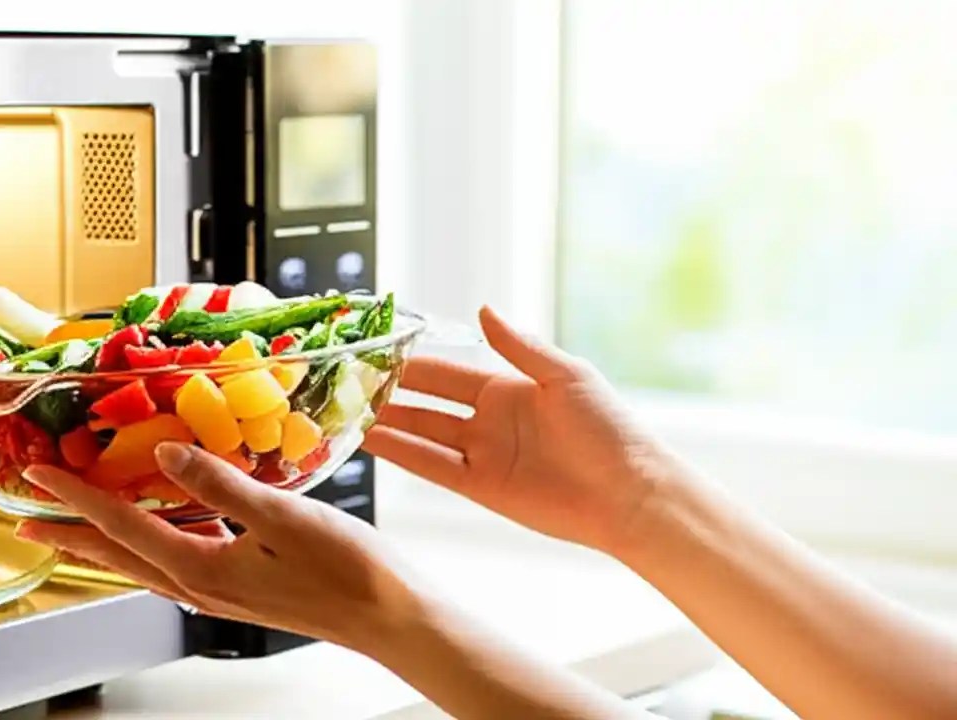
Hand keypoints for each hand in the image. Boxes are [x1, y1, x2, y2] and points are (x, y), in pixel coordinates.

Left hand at [12, 443, 424, 650]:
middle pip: (118, 555)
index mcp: (201, 569)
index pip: (121, 526)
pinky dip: (150, 541)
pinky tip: (159, 527)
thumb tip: (163, 454)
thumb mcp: (280, 516)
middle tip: (26, 518)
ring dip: (103, 541)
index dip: (76, 497)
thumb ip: (218, 484)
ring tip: (74, 526)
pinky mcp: (240, 587)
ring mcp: (220, 591)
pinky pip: (175, 561)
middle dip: (70, 534)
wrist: (390, 616)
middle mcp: (200, 586)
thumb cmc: (346, 571)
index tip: (38, 473)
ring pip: (143, 561)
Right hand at [363, 306, 683, 555]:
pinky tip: (370, 441)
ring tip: (344, 411)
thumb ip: (519, 346)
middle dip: (388, 394)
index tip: (374, 352)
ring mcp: (481, 455)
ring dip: (385, 424)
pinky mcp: (480, 488)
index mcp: (506, 387)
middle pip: (425, 403)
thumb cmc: (608, 429)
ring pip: (421, 434)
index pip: (445, 372)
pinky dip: (401, 454)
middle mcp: (487, 420)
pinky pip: (431, 467)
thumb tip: (482, 308)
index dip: (410, 362)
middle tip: (345, 383)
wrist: (629, 493)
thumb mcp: (565, 376)